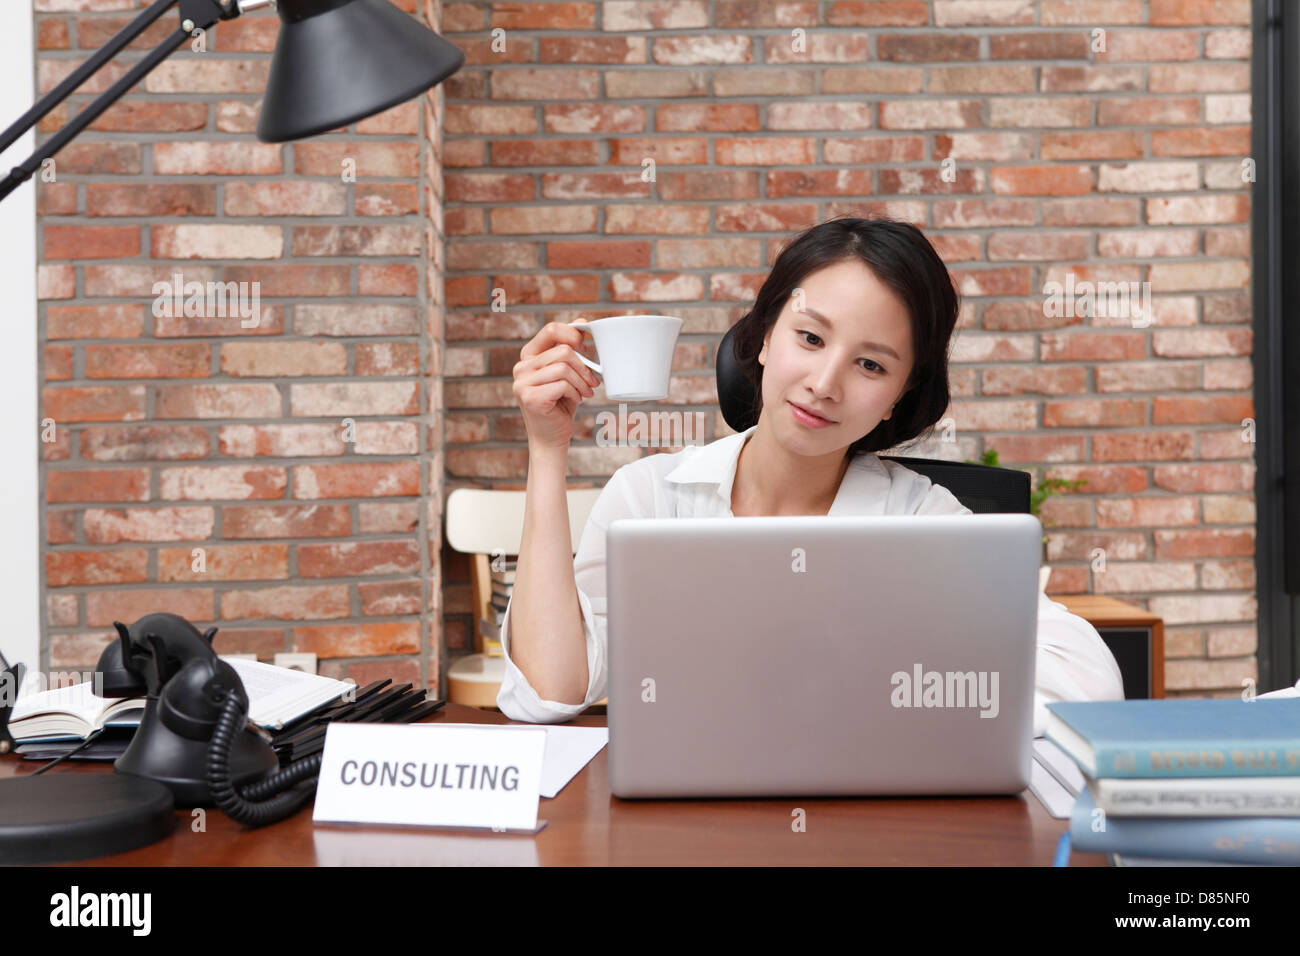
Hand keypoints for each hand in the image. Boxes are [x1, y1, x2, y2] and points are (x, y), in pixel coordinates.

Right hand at [513, 320, 600, 450]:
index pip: (551, 330)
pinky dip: (575, 393)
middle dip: (584, 367)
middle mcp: (521, 367)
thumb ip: (570, 349)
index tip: (586, 349)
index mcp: (528, 356)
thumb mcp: (567, 374)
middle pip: (563, 350)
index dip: (573, 335)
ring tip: (586, 393)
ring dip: (582, 382)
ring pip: (564, 367)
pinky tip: (575, 401)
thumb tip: (582, 322)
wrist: (551, 439)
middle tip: (593, 381)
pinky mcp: (530, 397)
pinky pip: (562, 384)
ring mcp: (522, 383)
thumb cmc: (561, 405)